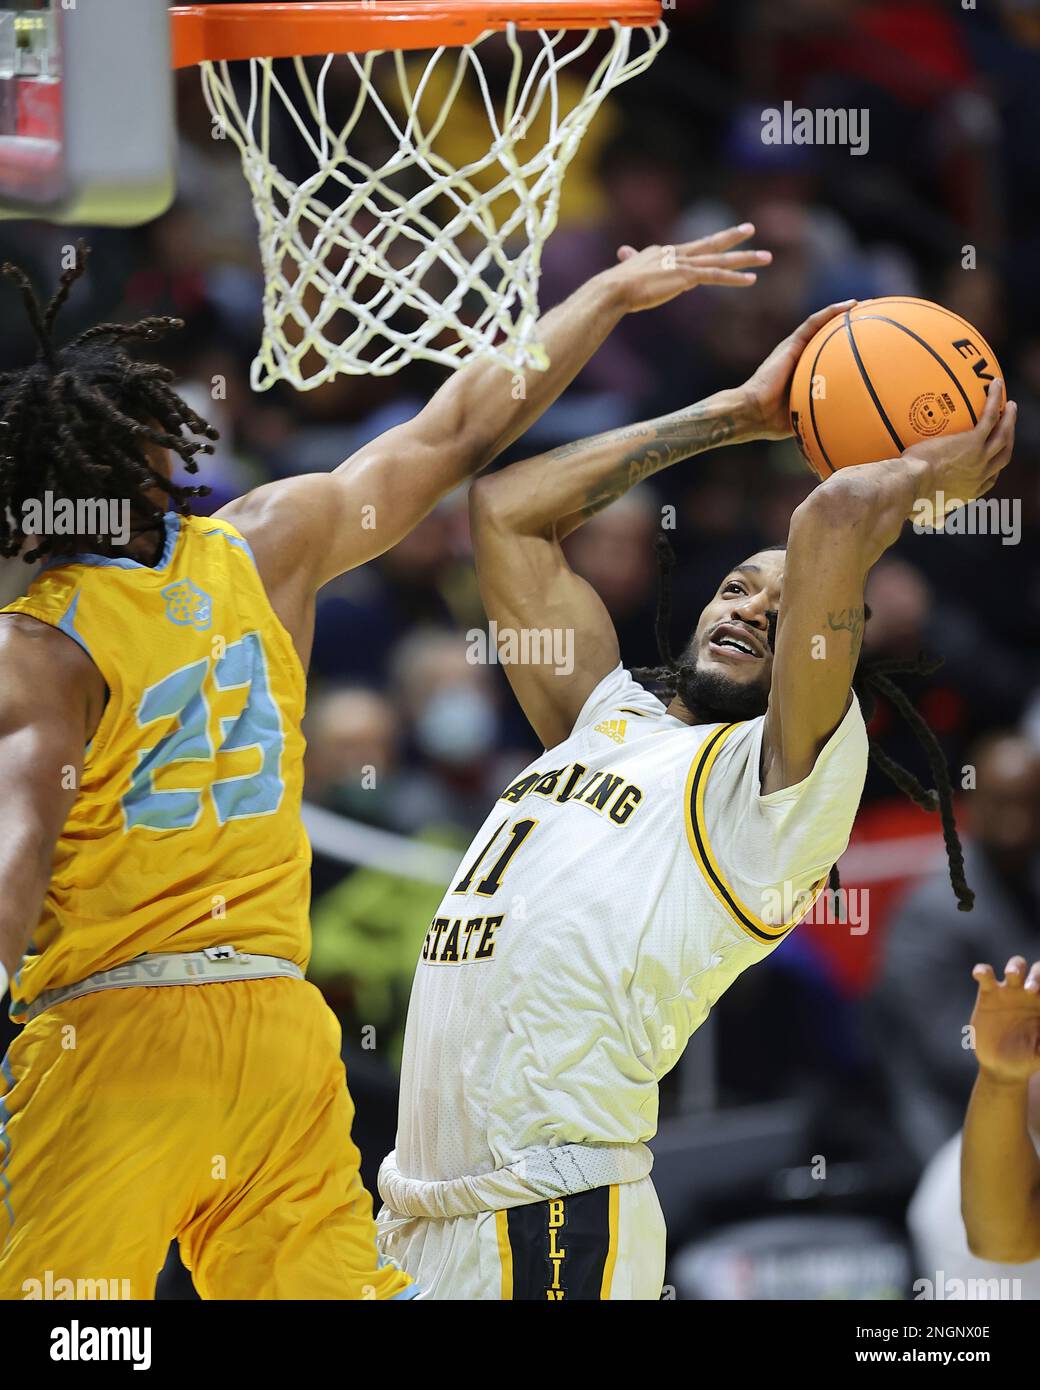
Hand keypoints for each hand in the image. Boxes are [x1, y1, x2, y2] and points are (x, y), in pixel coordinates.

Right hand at [604, 224, 770, 314]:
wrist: (614, 288)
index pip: (689, 251)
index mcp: (662, 253)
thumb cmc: (616, 285)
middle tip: (750, 229)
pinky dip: (734, 278)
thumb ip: (629, 259)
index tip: (715, 250)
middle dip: (731, 236)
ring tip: (766, 258)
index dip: (703, 252)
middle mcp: (676, 253)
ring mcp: (683, 264)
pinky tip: (751, 280)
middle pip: (709, 244)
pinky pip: (716, 276)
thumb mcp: (626, 270)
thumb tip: (624, 253)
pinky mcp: (687, 277)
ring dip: (745, 259)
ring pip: (720, 260)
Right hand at [738, 299, 857, 439]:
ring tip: (864, 305)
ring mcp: (796, 348)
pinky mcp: (791, 343)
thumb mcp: (809, 413)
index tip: (871, 343)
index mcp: (807, 372)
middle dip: (850, 325)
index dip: (849, 347)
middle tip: (872, 317)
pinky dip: (831, 312)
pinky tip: (849, 306)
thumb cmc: (776, 420)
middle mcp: (802, 356)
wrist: (755, 412)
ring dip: (843, 312)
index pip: (830, 354)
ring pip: (823, 324)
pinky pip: (814, 323)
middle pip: (828, 335)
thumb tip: (851, 422)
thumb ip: (826, 411)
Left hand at [904, 378, 1014, 520]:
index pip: (987, 481)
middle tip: (1007, 428)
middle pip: (1002, 456)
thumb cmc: (909, 501)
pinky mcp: (973, 442)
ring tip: (1009, 405)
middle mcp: (979, 476)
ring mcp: (979, 458)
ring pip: (1002, 435)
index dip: (992, 470)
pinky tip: (994, 384)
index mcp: (968, 493)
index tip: (990, 463)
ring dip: (1009, 419)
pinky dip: (995, 399)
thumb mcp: (924, 514)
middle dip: (1007, 441)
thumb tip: (925, 522)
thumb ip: (929, 516)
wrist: (909, 488)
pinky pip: (989, 416)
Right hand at [970, 957, 1039, 1082]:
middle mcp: (1030, 994)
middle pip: (1037, 970)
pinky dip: (983, 971)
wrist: (1002, 1067)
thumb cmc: (1028, 1060)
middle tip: (1030, 990)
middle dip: (1037, 975)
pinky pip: (986, 975)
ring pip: (1016, 966)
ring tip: (1012, 975)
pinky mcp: (988, 994)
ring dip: (1015, 966)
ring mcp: (1009, 992)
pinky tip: (981, 974)